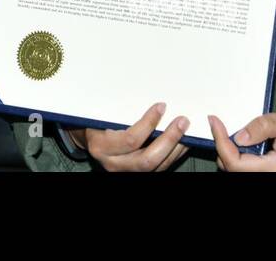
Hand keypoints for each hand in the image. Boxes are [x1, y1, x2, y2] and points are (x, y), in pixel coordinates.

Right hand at [69, 102, 189, 170]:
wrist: (89, 141)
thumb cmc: (95, 122)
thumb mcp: (100, 114)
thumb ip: (118, 111)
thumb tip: (151, 101)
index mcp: (101, 146)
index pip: (130, 139)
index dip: (148, 123)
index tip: (161, 106)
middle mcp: (114, 164)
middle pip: (147, 160)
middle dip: (168, 140)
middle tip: (181, 121)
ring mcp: (127, 172)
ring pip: (157, 167)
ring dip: (175, 148)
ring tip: (185, 130)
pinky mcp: (138, 173)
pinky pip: (161, 168)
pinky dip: (174, 154)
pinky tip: (181, 142)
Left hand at [209, 108, 275, 170]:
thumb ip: (263, 127)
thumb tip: (238, 136)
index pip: (236, 163)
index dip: (220, 142)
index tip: (214, 121)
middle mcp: (274, 175)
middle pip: (234, 169)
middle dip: (221, 147)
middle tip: (218, 125)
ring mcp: (273, 174)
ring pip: (239, 170)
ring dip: (228, 151)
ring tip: (226, 129)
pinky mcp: (271, 170)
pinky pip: (248, 166)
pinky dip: (237, 153)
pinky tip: (238, 137)